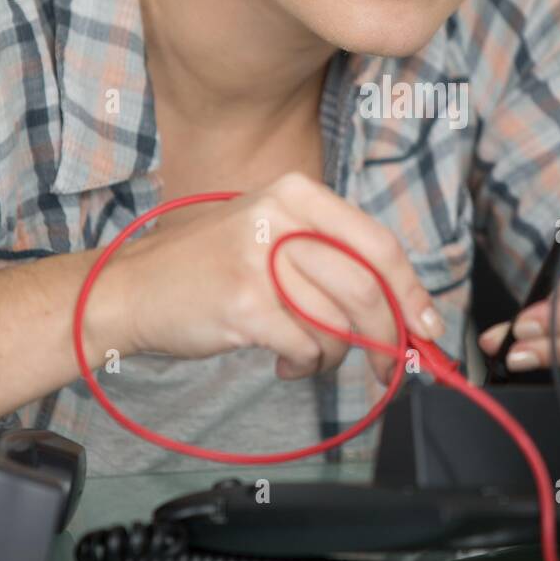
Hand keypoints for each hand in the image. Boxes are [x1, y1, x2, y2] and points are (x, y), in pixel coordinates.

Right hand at [89, 171, 443, 384]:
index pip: (379, 244)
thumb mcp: (272, 232)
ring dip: (335, 355)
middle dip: (387, 336)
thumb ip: (332, 255)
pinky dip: (306, 366)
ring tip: (312, 356)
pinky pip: (306, 347)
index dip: (413, 291)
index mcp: (297, 194)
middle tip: (389, 366)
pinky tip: (286, 363)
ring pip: (338, 323)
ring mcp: (260, 262)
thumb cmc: (210, 266)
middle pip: (367, 287)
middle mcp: (281, 219)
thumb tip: (404, 304)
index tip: (428, 326)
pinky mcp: (244, 306)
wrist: (131, 288)